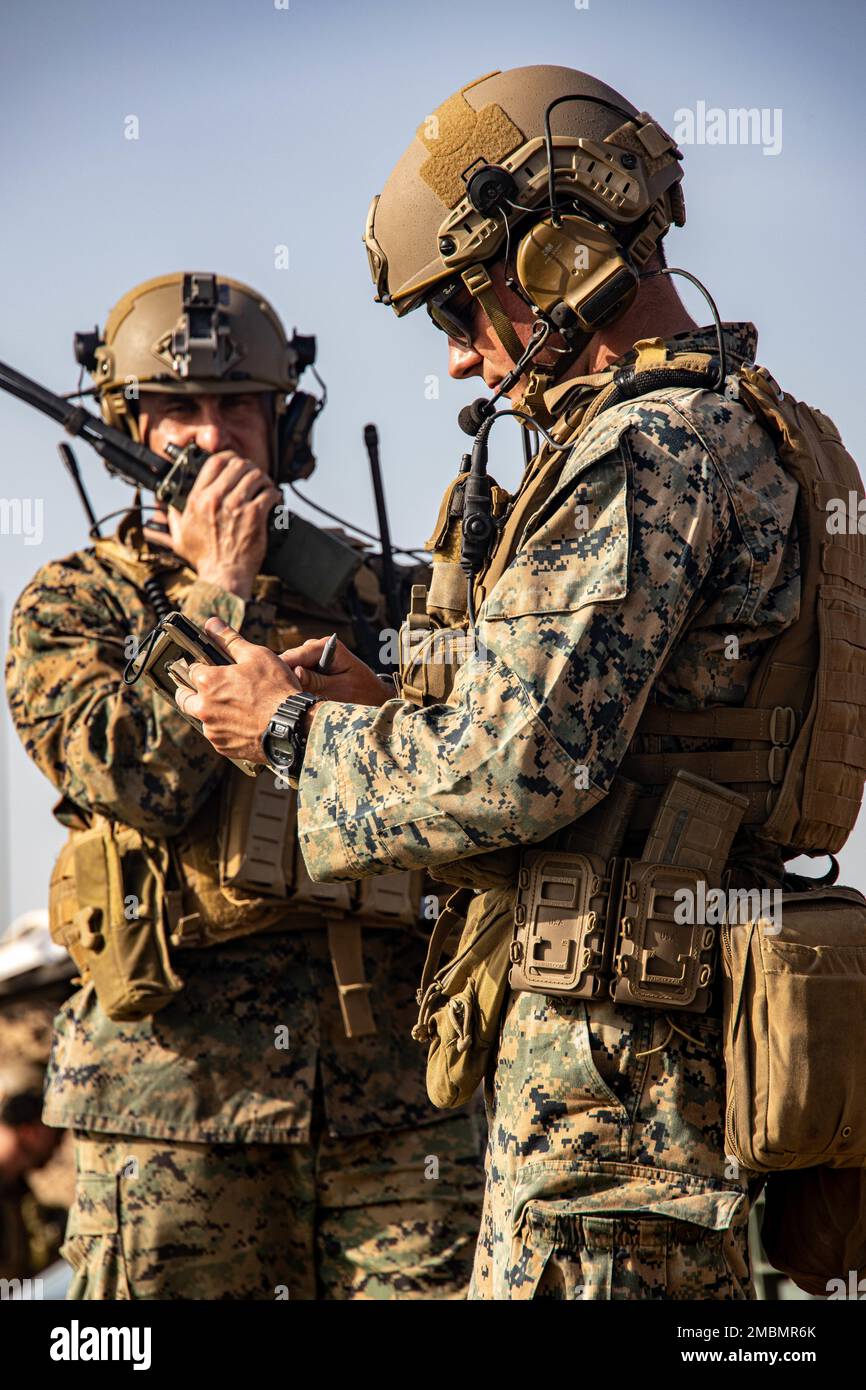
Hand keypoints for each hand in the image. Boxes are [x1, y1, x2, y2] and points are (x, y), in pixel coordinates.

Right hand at [143, 451, 280, 599]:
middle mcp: (215, 499)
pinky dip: (274, 493)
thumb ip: (173, 517)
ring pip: (255, 475)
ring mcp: (236, 506)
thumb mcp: (179, 537)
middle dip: (248, 467)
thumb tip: (169, 506)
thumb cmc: (204, 559)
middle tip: (253, 476)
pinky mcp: (254, 515)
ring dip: (263, 479)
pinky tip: (273, 499)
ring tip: (265, 486)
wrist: (222, 576)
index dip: (228, 459)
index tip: (234, 464)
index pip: (214, 463)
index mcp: (198, 500)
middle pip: (237, 465)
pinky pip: (268, 493)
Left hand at [176, 617, 300, 763]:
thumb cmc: (276, 689)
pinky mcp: (223, 747)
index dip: (202, 667)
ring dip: (212, 712)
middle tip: (211, 689)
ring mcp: (213, 730)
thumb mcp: (256, 656)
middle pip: (184, 698)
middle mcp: (203, 708)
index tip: (210, 668)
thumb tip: (212, 623)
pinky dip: (226, 729)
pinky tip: (245, 723)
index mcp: (208, 682)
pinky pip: (218, 736)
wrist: (293, 726)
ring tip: (237, 707)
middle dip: (191, 692)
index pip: (191, 669)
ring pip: (203, 718)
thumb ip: (230, 640)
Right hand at [280, 635, 392, 706]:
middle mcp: (317, 646)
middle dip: (284, 677)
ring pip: (289, 668)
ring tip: (289, 700)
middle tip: (280, 698)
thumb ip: (316, 681)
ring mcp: (313, 656)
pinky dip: (295, 686)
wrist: (375, 697)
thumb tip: (294, 672)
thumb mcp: (340, 689)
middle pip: (289, 660)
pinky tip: (297, 698)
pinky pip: (295, 675)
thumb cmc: (363, 693)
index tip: (274, 687)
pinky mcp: (311, 667)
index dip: (283, 671)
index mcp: (327, 646)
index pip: (296, 655)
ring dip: (289, 683)